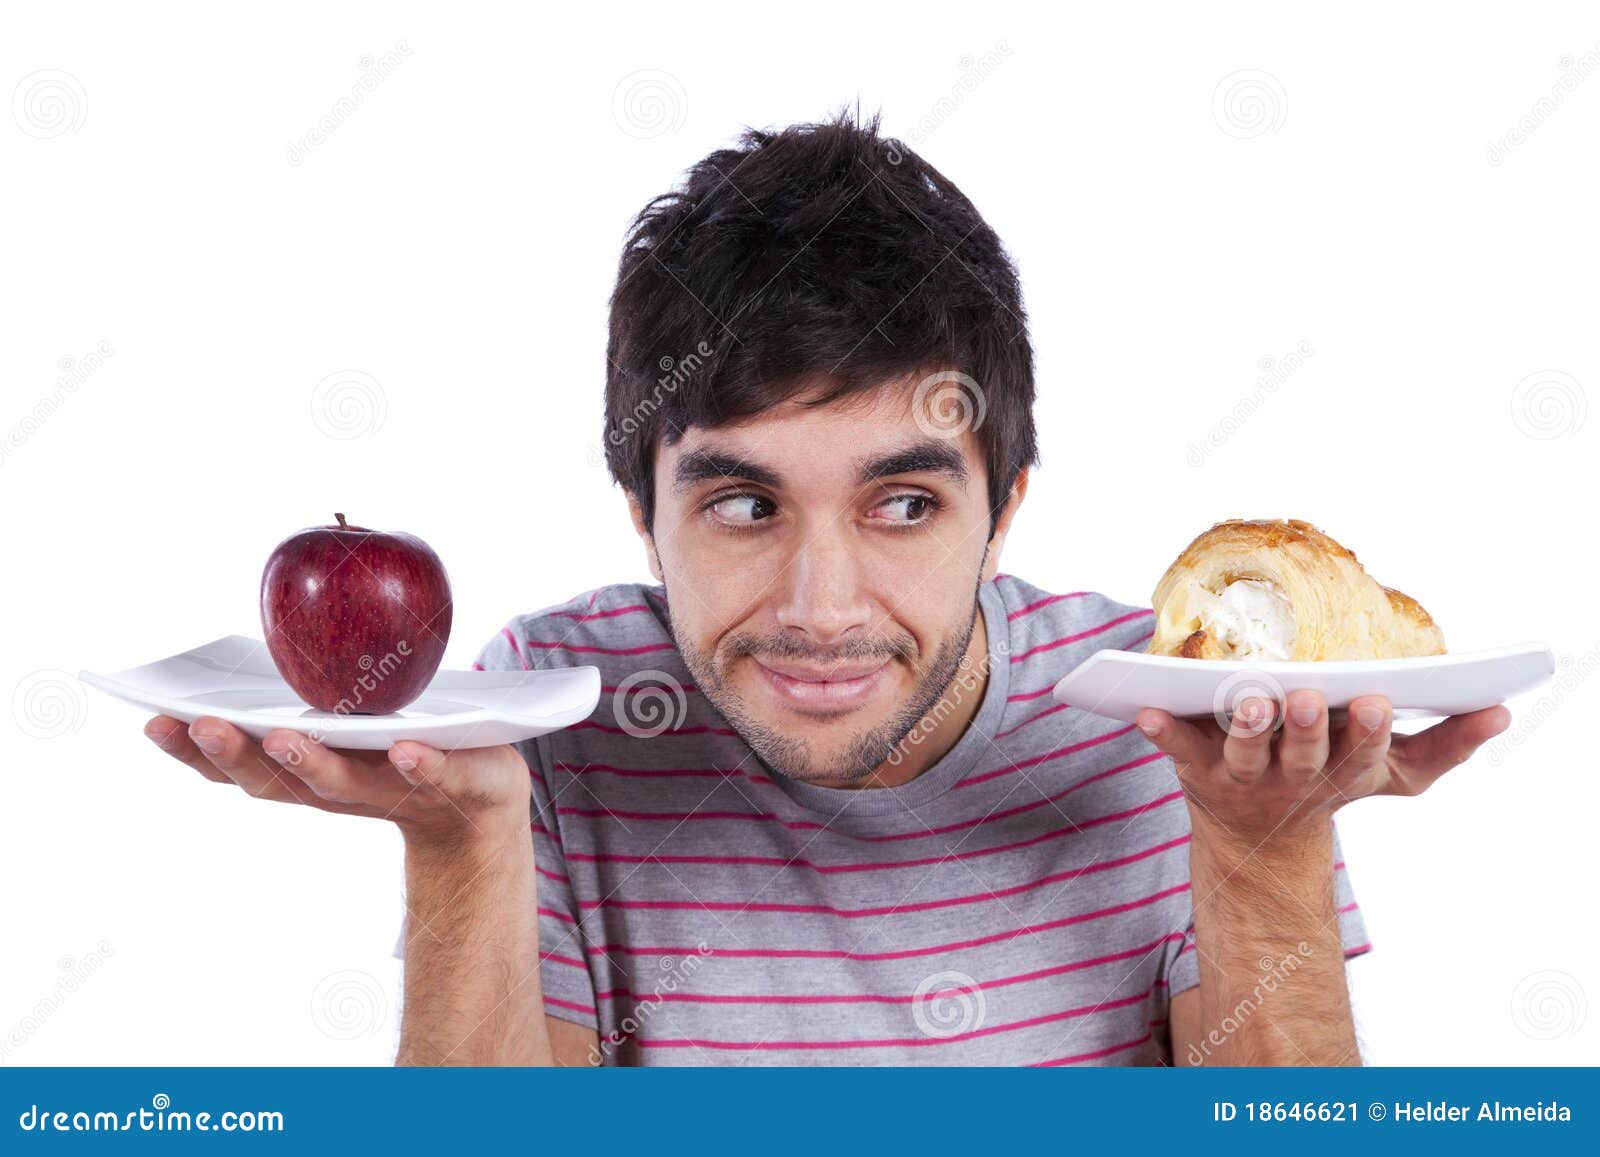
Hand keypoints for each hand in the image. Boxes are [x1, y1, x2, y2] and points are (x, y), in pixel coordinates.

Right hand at [142, 714, 531, 847]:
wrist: (481, 800)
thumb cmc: (399, 744)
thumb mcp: (345, 718)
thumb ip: (307, 688)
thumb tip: (251, 639)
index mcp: (307, 768)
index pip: (239, 763)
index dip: (193, 749)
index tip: (152, 720)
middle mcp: (339, 786)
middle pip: (276, 779)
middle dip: (235, 753)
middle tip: (202, 724)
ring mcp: (392, 789)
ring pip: (344, 782)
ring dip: (311, 762)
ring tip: (283, 736)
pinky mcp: (452, 783)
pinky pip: (433, 776)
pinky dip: (419, 767)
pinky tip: (406, 750)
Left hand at [1134, 692, 1510, 848]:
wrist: (1258, 840)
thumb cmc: (1330, 780)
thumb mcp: (1394, 774)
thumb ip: (1448, 744)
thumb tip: (1500, 710)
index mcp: (1342, 773)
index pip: (1360, 753)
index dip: (1364, 731)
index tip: (1372, 701)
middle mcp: (1292, 779)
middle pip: (1301, 757)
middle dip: (1306, 729)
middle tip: (1305, 697)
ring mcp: (1242, 777)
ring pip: (1242, 754)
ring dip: (1244, 727)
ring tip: (1246, 698)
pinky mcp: (1195, 770)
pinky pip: (1175, 748)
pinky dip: (1160, 732)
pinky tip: (1143, 710)